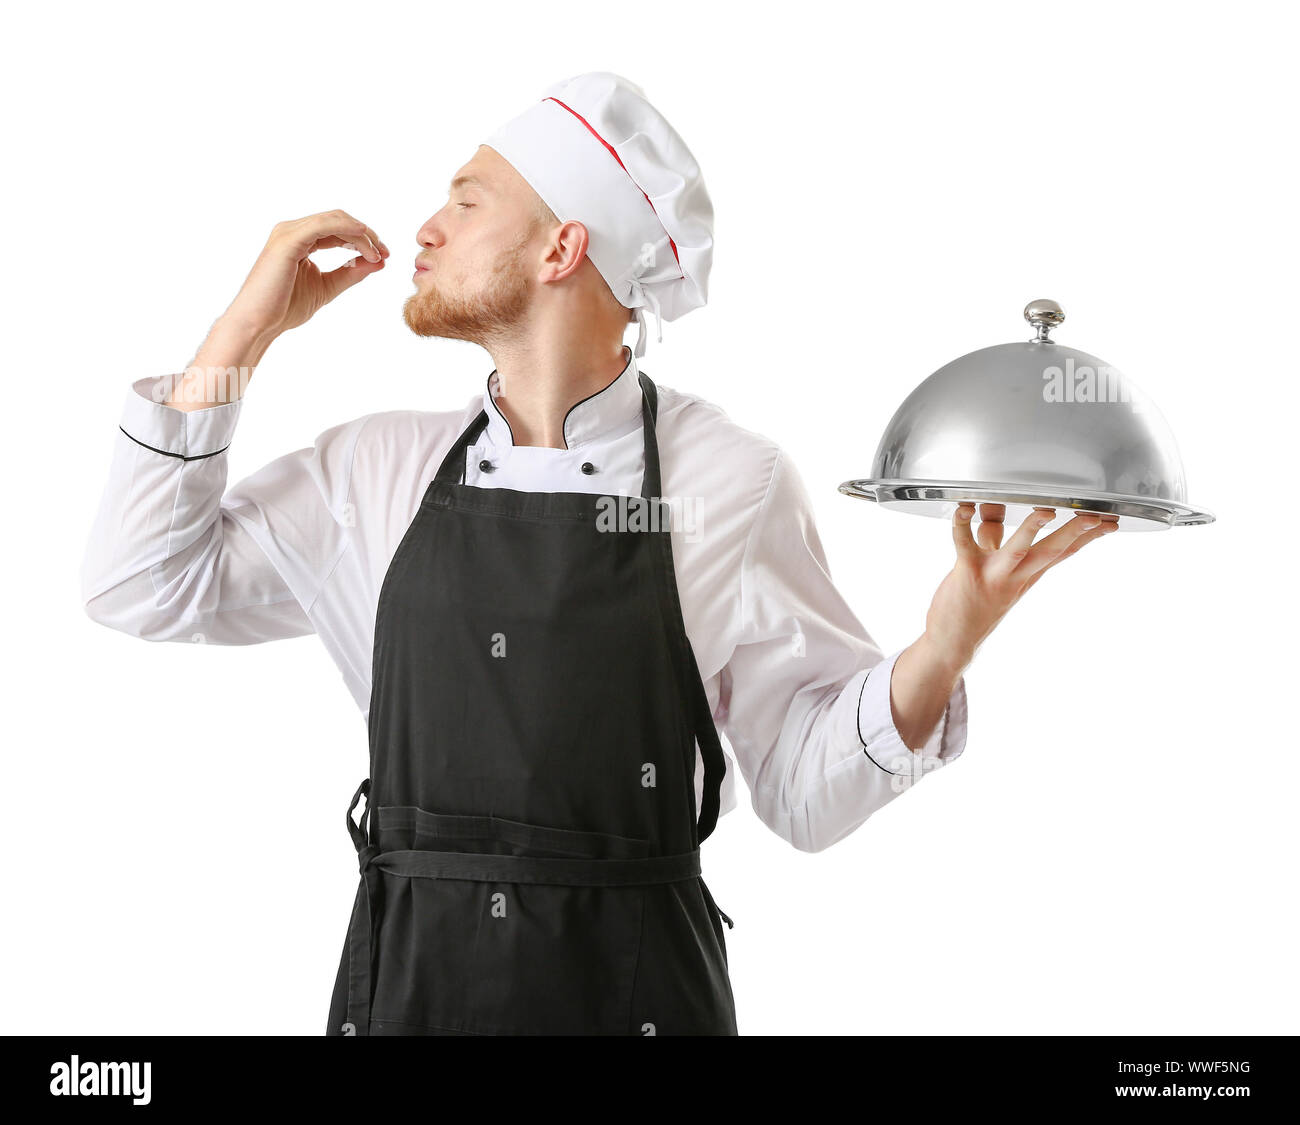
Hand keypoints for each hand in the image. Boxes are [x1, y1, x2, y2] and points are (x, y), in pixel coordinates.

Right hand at [224, 209, 389, 340]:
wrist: (257, 324)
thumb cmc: (284, 309)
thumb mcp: (327, 287)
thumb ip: (350, 273)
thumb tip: (378, 262)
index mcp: (299, 239)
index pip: (337, 229)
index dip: (364, 239)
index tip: (383, 256)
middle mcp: (292, 231)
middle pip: (338, 220)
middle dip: (366, 234)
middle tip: (385, 252)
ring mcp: (288, 233)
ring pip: (334, 220)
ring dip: (361, 234)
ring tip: (377, 253)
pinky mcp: (288, 241)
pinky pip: (323, 226)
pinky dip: (348, 230)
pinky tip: (364, 242)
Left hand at [924, 503, 1118, 668]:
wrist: (953, 642)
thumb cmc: (972, 601)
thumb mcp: (991, 566)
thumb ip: (991, 534)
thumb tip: (991, 506)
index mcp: (1027, 574)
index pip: (1063, 553)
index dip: (1087, 537)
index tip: (1110, 523)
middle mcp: (1016, 575)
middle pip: (1052, 551)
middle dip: (1075, 533)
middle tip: (1097, 516)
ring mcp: (993, 574)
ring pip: (1018, 549)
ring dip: (1031, 530)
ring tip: (1046, 512)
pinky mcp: (967, 571)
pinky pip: (964, 543)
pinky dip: (962, 524)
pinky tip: (965, 508)